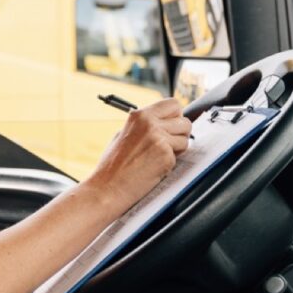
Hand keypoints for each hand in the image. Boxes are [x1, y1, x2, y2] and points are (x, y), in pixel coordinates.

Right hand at [85, 98, 191, 213]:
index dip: (176, 116)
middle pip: (185, 121)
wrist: (107, 187)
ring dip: (177, 149)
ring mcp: (159, 139)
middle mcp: (150, 124)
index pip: (173, 104)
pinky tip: (154, 168)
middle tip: (169, 144)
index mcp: (140, 115)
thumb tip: (164, 121)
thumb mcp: (124, 134)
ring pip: (185, 139)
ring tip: (158, 157)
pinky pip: (179, 157)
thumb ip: (144, 125)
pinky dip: (170, 164)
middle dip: (181, 134)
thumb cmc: (112, 165)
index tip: (172, 125)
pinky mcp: (165, 156)